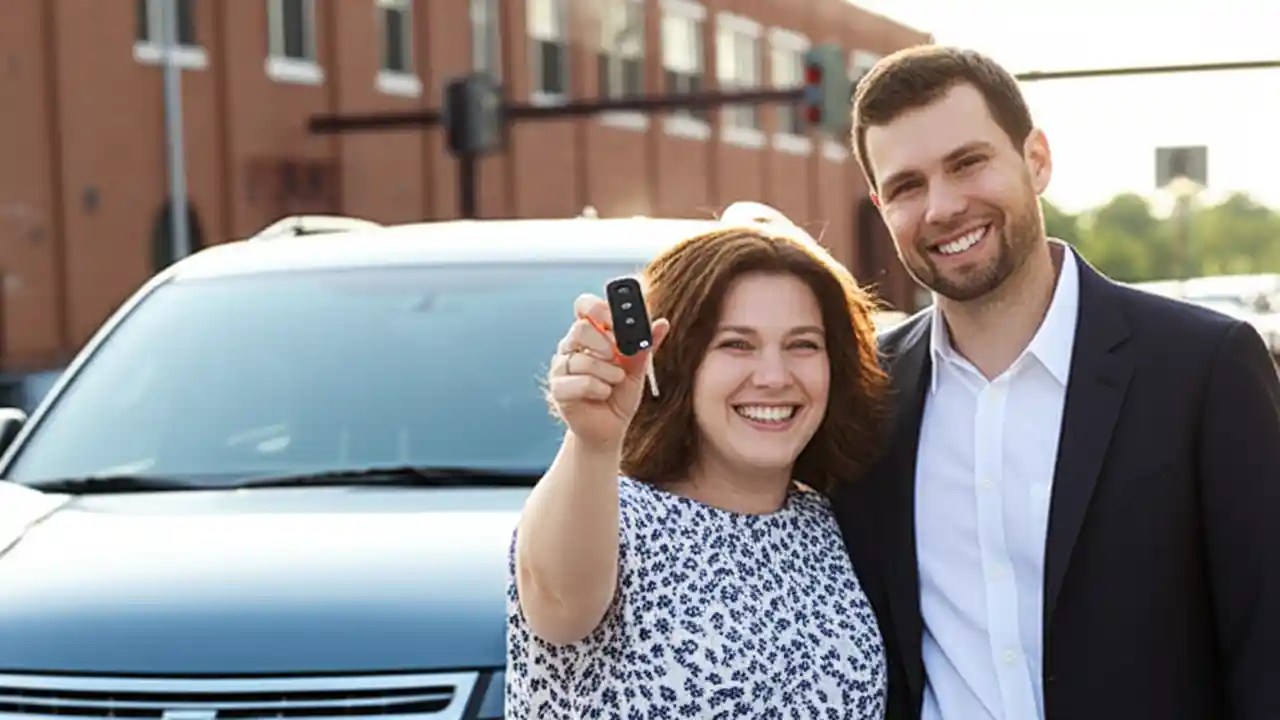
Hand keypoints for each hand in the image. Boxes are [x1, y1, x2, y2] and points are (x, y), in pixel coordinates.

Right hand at [547, 293, 669, 450]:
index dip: (601, 309)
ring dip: (608, 373)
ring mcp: (561, 367)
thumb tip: (662, 323)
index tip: (619, 322)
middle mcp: (571, 346)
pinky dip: (598, 389)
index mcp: (590, 334)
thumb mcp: (638, 368)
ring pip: (582, 358)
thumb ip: (645, 345)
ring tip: (615, 383)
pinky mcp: (557, 389)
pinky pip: (579, 382)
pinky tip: (603, 394)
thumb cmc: (620, 394)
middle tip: (617, 356)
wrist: (609, 429)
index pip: (585, 306)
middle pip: (580, 328)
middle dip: (604, 343)